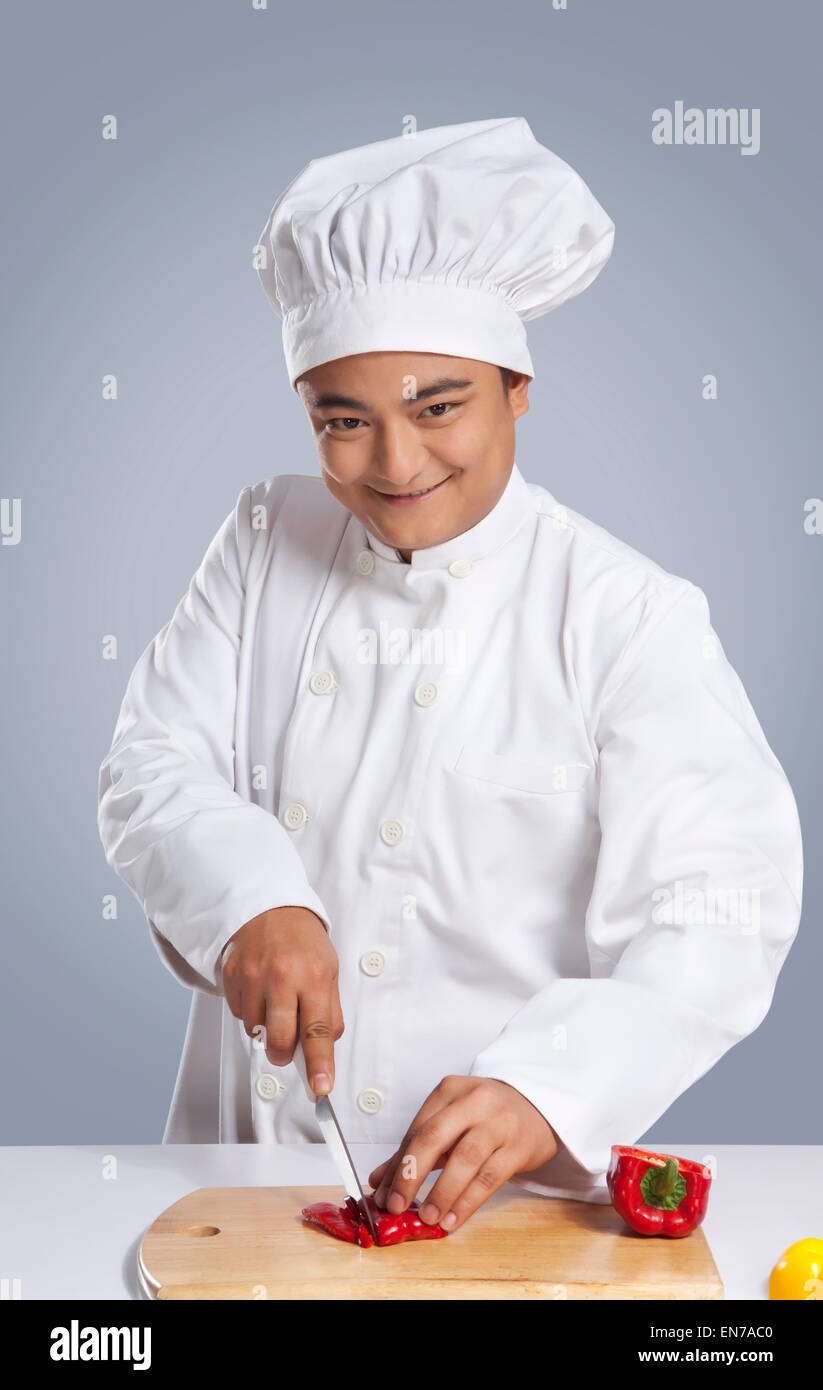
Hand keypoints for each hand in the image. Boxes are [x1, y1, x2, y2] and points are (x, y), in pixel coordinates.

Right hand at [220, 906, 343, 1093]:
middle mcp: (282, 978)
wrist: (268, 907)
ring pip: (255, 1032)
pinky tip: (259, 990)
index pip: (317, 1031)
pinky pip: (239, 1015)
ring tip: (274, 1000)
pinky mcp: (230, 977)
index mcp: (313, 976)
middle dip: (283, 1054)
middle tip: (286, 1047)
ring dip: (265, 1028)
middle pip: (278, 1041)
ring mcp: (252, 978)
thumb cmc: (302, 940)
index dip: (319, 1064)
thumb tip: (324, 1053)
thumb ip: (329, 1012)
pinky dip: (250, 1012)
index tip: (321, 1088)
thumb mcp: (329, 969)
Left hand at [367, 1075, 558, 1232]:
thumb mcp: (449, 1121)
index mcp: (450, 1090)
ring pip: (464, 1159)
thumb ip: (414, 1149)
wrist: (537, 1106)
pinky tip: (453, 1219)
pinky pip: (490, 1178)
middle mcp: (474, 1101)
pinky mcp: (519, 1147)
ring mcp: (499, 1123)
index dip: (397, 1165)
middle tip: (396, 1205)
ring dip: (442, 1193)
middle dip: (411, 1175)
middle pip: (434, 1138)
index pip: (416, 1130)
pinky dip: (468, 1202)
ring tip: (427, 1217)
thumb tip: (379, 1181)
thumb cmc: (485, 1115)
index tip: (384, 1194)